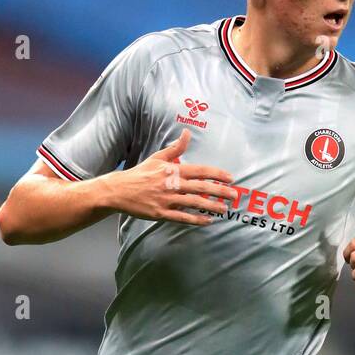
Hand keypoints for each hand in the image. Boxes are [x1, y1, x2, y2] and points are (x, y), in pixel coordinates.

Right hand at [105, 130, 233, 226]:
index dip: (217, 174)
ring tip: (224, 210)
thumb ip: (176, 148)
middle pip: (201, 187)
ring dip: (211, 207)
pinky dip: (196, 220)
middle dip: (220, 191)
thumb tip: (187, 132)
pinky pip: (182, 217)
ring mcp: (166, 200)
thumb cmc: (140, 174)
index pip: (200, 170)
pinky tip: (207, 221)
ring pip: (194, 203)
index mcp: (172, 170)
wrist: (120, 190)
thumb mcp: (158, 157)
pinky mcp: (161, 213)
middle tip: (234, 195)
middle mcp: (172, 184)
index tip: (230, 178)